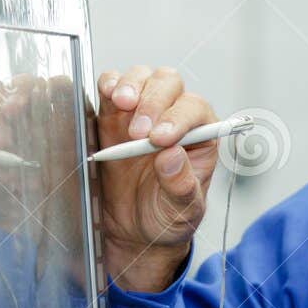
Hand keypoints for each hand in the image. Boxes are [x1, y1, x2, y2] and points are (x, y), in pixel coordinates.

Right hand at [94, 66, 217, 291]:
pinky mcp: (112, 115)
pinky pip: (111, 87)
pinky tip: (106, 97)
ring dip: (131, 86)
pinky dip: (107, 84)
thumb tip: (172, 155)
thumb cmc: (167, 217)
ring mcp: (142, 112)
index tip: (159, 140)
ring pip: (142, 77)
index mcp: (201, 136)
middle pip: (169, 85)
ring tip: (121, 106)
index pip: (196, 111)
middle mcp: (173, 116)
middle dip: (154, 102)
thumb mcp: (181, 211)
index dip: (179, 118)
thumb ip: (181, 185)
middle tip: (137, 132)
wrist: (135, 230)